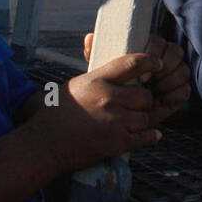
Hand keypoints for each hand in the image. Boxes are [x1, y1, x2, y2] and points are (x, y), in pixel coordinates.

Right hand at [31, 36, 170, 172]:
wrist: (44, 145)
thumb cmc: (55, 113)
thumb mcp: (76, 85)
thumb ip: (98, 75)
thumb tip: (105, 56)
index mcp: (98, 80)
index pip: (133, 64)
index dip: (151, 62)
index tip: (157, 64)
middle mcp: (108, 98)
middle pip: (145, 95)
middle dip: (144, 100)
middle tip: (138, 104)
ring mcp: (114, 121)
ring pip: (145, 117)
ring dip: (142, 120)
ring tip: (134, 122)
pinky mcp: (117, 143)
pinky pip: (146, 137)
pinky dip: (150, 137)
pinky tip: (151, 135)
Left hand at [85, 32, 191, 124]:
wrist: (119, 109)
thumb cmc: (111, 84)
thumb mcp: (102, 69)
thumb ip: (96, 53)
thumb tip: (89, 38)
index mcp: (147, 47)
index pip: (158, 41)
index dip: (152, 54)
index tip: (142, 71)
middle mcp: (164, 57)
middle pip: (176, 52)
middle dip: (165, 66)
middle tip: (150, 81)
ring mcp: (174, 74)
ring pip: (183, 70)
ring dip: (170, 81)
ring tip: (156, 92)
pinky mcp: (178, 91)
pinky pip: (185, 90)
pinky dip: (175, 95)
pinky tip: (162, 101)